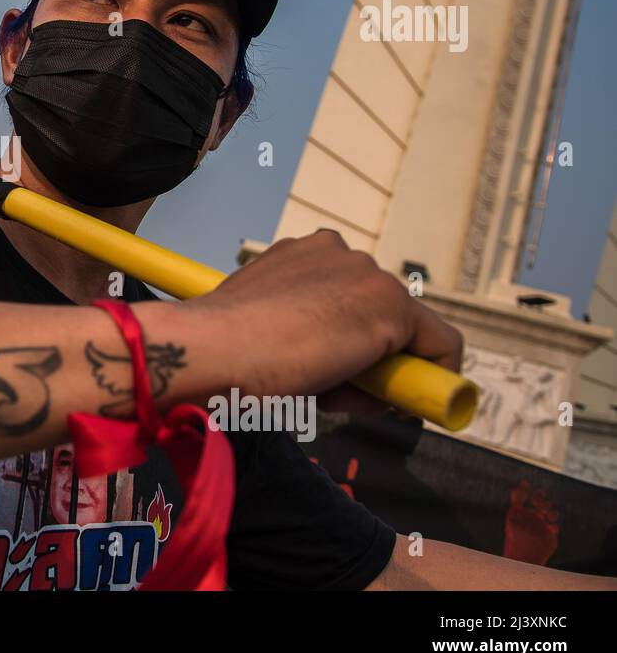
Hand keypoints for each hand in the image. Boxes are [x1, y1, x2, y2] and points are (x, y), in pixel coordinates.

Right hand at [178, 229, 462, 400]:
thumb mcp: (263, 323)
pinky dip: (437, 374)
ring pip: (403, 332)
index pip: (345, 294)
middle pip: (378, 310)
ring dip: (383, 369)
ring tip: (340, 395)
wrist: (213, 349)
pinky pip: (439, 346)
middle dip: (364, 353)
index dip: (345, 336)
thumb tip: (329, 366)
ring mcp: (369, 276)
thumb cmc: (222, 346)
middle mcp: (340, 252)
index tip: (330, 368)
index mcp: (303, 254)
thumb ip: (296, 328)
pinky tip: (409, 401)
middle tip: (330, 388)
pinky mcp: (391, 307)